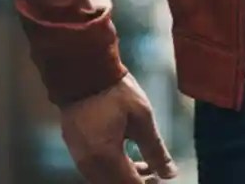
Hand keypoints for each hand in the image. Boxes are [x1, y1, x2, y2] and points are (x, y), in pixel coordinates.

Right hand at [60, 72, 178, 182]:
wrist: (82, 71)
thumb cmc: (115, 91)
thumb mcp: (142, 117)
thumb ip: (155, 149)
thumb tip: (169, 174)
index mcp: (106, 157)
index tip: (161, 180)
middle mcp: (89, 163)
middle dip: (137, 183)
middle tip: (156, 174)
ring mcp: (79, 157)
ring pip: (104, 181)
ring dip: (125, 178)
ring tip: (145, 165)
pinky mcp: (75, 149)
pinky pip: (95, 171)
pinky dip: (113, 169)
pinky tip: (126, 157)